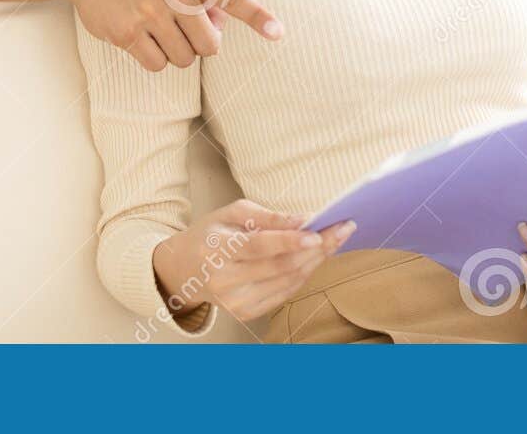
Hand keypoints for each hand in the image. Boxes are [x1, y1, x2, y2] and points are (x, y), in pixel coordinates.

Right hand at [70, 0, 282, 70]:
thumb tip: (219, 27)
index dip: (257, 17)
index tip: (278, 32)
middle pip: (209, 46)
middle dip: (199, 45)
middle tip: (180, 28)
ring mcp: (151, 11)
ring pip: (184, 59)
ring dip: (174, 52)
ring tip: (158, 30)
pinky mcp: (128, 32)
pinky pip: (157, 64)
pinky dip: (153, 58)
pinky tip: (140, 38)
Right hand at [152, 200, 357, 321]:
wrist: (183, 270)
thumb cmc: (211, 234)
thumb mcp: (231, 213)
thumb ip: (267, 216)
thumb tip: (303, 220)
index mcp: (216, 249)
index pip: (258, 246)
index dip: (289, 240)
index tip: (317, 232)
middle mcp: (224, 280)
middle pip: (280, 265)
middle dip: (317, 247)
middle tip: (343, 228)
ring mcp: (235, 301)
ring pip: (287, 281)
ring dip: (317, 259)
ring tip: (337, 238)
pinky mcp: (245, 313)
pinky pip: (285, 293)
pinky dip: (305, 274)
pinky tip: (318, 256)